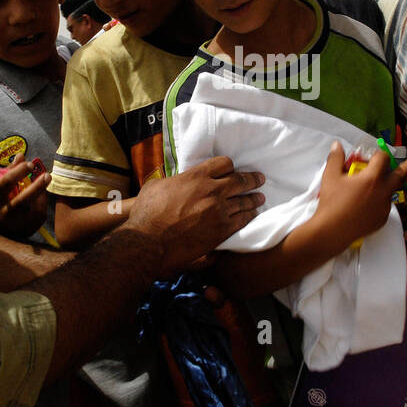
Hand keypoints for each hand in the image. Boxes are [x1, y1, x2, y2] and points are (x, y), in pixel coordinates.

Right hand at [0, 154, 50, 238]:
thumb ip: (5, 172)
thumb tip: (21, 155)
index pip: (5, 184)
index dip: (19, 172)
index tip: (29, 163)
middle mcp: (3, 215)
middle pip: (22, 201)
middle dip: (36, 187)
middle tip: (47, 175)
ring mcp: (16, 226)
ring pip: (34, 208)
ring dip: (41, 193)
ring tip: (43, 182)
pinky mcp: (28, 230)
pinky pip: (40, 213)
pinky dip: (41, 203)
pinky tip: (38, 198)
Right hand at [125, 157, 265, 274]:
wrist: (149, 242)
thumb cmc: (147, 214)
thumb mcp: (156, 186)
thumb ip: (172, 181)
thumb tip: (175, 183)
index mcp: (196, 176)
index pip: (223, 164)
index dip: (229, 167)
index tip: (232, 170)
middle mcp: (212, 190)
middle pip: (240, 181)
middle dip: (252, 179)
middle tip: (259, 179)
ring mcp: (219, 211)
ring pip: (244, 201)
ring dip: (253, 199)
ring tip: (260, 198)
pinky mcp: (221, 230)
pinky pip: (242, 220)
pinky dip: (248, 216)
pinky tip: (251, 216)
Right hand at [311, 143, 406, 250]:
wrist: (332, 230)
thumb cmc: (332, 204)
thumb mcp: (330, 176)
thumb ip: (336, 158)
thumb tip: (337, 146)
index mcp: (372, 178)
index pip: (383, 158)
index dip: (378, 154)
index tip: (374, 155)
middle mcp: (382, 191)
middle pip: (400, 174)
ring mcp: (384, 206)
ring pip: (391, 191)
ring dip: (389, 185)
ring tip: (381, 184)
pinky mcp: (382, 219)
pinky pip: (385, 205)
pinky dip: (380, 201)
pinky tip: (368, 202)